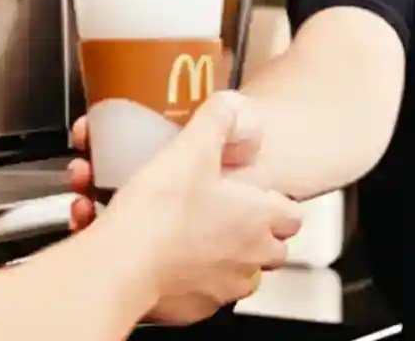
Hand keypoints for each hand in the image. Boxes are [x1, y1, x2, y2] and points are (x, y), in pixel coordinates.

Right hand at [73, 93, 300, 325]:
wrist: (122, 265)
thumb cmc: (160, 214)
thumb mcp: (190, 150)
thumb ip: (214, 122)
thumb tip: (228, 105)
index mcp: (258, 220)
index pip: (292, 215)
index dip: (276, 201)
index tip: (258, 193)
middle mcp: (248, 259)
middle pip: (269, 247)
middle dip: (251, 231)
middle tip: (223, 212)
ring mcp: (222, 288)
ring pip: (236, 272)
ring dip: (219, 254)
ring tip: (189, 232)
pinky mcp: (192, 308)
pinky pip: (199, 292)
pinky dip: (185, 276)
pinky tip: (162, 254)